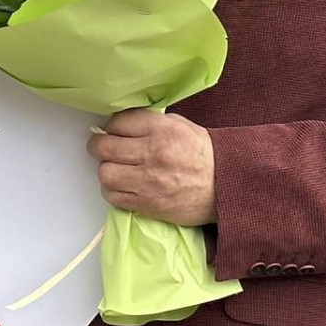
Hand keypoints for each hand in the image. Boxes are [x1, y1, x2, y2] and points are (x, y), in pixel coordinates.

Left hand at [89, 109, 216, 225]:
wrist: (226, 187)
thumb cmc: (202, 155)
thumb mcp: (180, 126)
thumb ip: (149, 123)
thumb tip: (118, 126)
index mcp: (163, 129)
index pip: (118, 122)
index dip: (112, 127)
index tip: (114, 132)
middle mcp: (154, 153)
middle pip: (104, 148)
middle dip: (99, 147)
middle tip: (104, 150)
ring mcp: (149, 181)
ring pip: (105, 173)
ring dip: (107, 171)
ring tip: (117, 170)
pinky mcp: (147, 203)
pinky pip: (113, 197)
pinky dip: (114, 191)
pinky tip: (125, 186)